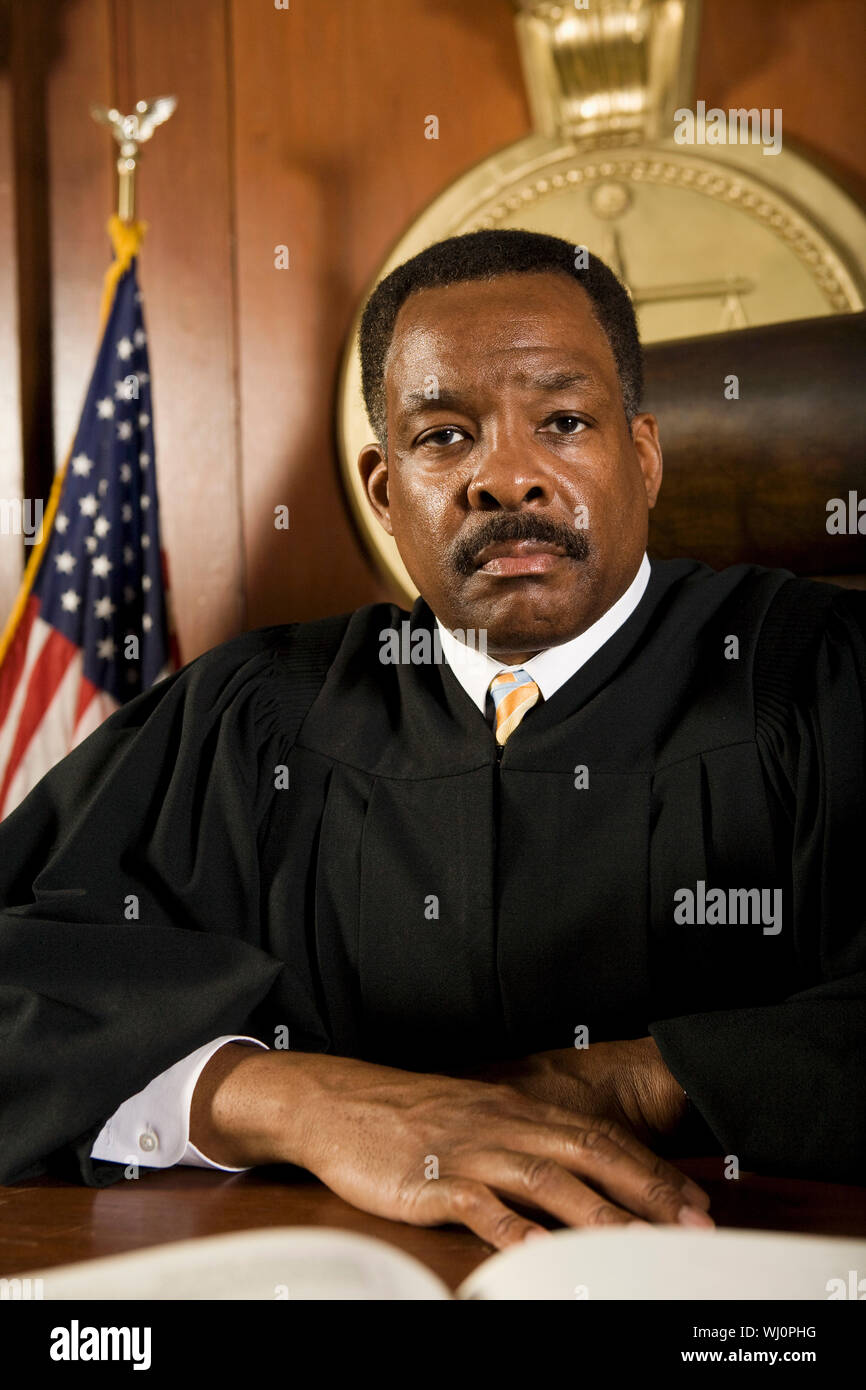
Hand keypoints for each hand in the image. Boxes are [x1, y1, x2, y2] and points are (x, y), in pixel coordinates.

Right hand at [289, 1054, 711, 1248]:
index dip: (653, 1168)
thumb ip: (526, 1140)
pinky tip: (536, 1251)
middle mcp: (504, 1124)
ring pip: (545, 1179)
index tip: (696, 1200)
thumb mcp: (477, 1116)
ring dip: (597, 1214)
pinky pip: (478, 1203)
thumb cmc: (410, 1116)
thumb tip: (579, 1175)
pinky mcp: (432, 1179)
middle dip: (646, 1191)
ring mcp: (470, 1151)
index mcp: (519, 1108)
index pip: (601, 1136)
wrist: (339, 1101)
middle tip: (693, 1226)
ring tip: (636, 1246)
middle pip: (589, 1154)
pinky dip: (510, 1227)